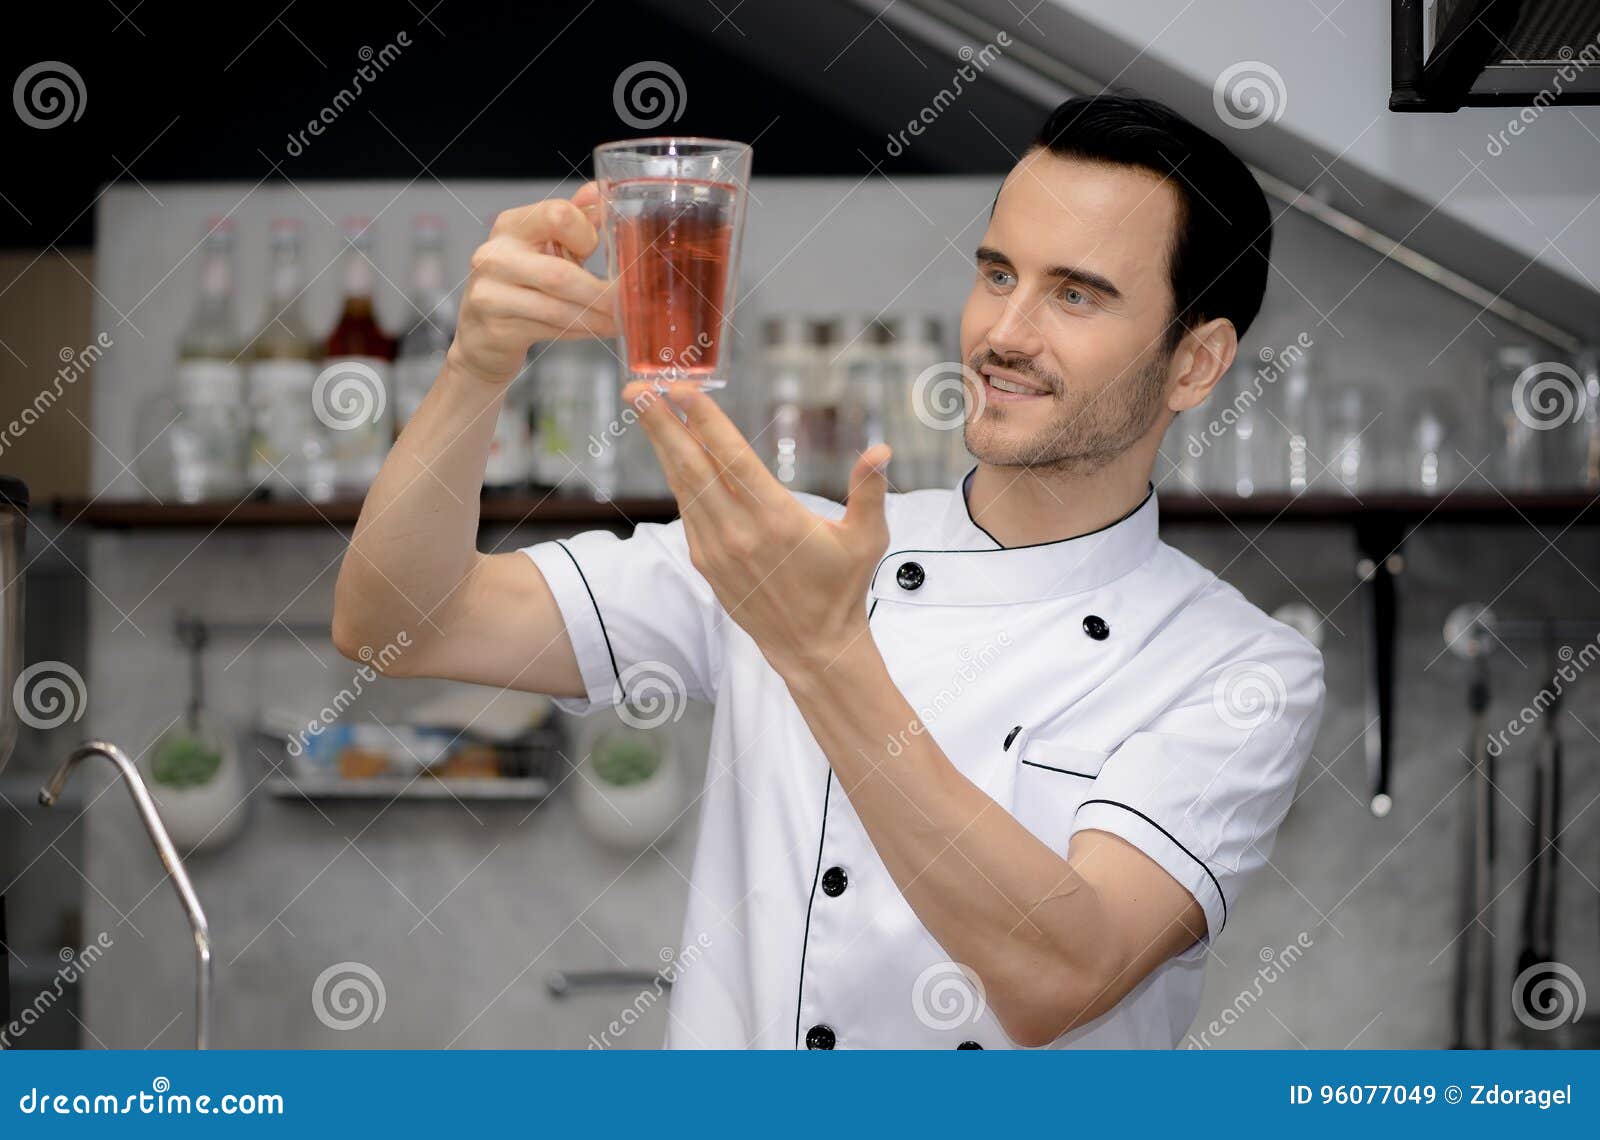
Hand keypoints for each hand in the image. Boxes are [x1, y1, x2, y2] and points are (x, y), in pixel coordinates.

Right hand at [448, 183, 617, 384]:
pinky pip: (550, 330)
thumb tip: (602, 191)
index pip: (558, 215)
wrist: (481, 333)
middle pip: (560, 274)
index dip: (588, 235)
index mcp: (512, 225)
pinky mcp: (496, 328)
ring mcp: (490, 293)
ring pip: (558, 308)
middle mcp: (495, 255)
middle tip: (630, 303)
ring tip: (621, 322)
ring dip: (597, 318)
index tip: (601, 251)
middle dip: (602, 294)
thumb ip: (573, 218)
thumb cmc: (519, 283)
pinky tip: (596, 330)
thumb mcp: (542, 244)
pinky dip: (581, 332)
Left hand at [625, 381, 892, 679]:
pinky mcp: (706, 562)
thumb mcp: (867, 539)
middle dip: (662, 425)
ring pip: (683, 486)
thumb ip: (869, 491)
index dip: (705, 422)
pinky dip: (678, 477)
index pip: (732, 460)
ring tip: (644, 409)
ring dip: (663, 445)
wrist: (812, 645)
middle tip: (637, 389)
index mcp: (777, 520)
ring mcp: (717, 549)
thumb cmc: (842, 588)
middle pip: (692, 467)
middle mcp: (740, 532)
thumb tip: (881, 450)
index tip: (684, 391)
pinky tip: (672, 453)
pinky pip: (687, 510)